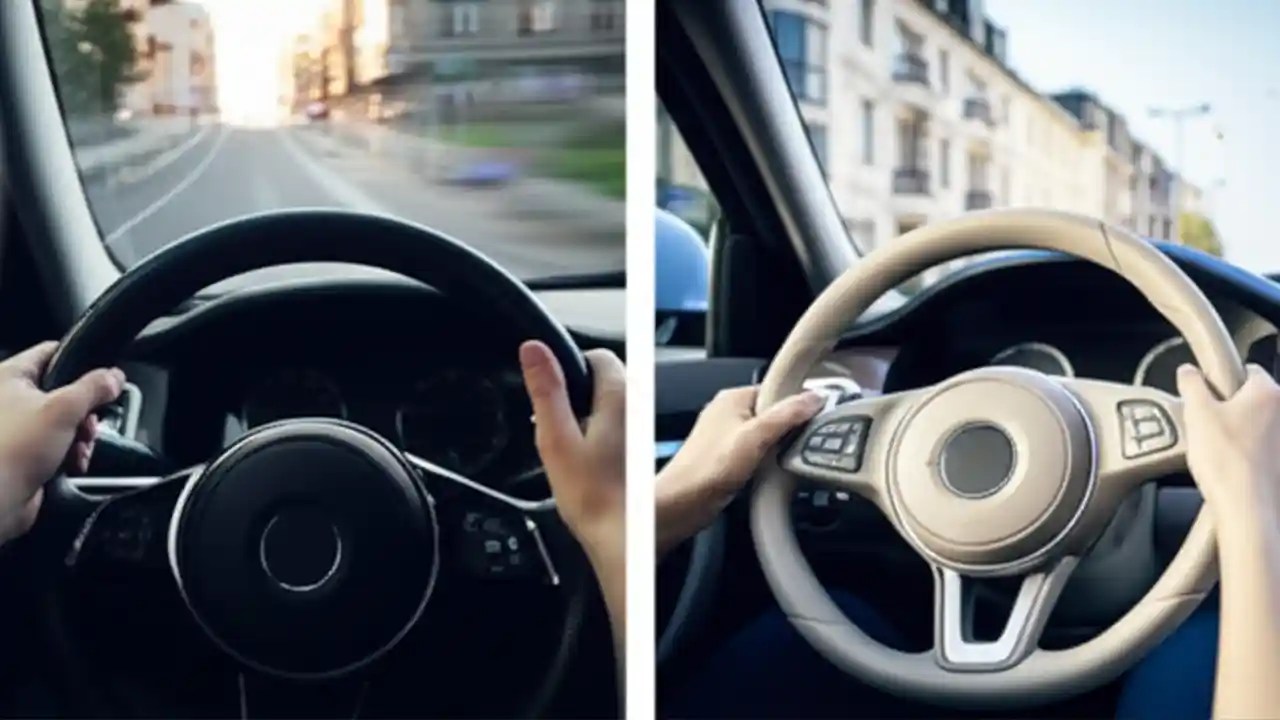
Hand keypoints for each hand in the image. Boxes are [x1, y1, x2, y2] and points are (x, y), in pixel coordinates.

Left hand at [0, 342, 125, 546]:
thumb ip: (94, 387)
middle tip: (89, 423)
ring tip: (80, 449)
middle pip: (64, 391)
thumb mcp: (64, 408)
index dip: (81, 361)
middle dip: (85, 412)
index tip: (103, 377)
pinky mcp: (24, 453)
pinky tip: (72, 463)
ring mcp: (17, 427)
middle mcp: (9, 398)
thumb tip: (114, 376)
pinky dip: (70, 454)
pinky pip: (58, 445)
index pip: (51, 352)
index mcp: (9, 376)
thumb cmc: (12, 448)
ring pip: (65, 421)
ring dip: (80, 436)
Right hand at [519, 341, 624, 573]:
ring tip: (567, 444)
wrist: (622, 538)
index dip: (569, 367)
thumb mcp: (556, 439)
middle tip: (555, 422)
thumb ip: (546, 390)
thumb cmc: (592, 497)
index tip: (551, 391)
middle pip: (604, 379)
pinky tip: (584, 460)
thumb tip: (534, 349)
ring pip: (609, 404)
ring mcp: (640, 431)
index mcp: (619, 397)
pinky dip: (597, 433)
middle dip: (576, 392)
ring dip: (586, 413)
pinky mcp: (639, 451)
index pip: (598, 356)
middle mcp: (637, 409)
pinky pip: (614, 427)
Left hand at [656, 386, 823, 558]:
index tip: (815, 416)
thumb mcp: (756, 436)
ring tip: (782, 460)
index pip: (776, 390)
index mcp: (733, 398)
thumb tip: (814, 398)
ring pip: (766, 436)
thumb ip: (787, 415)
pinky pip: (758, 454)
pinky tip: (770, 472)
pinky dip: (767, 462)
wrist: (683, 502)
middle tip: (800, 442)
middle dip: (788, 429)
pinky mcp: (728, 459)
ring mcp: (727, 437)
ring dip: (778, 448)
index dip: (796, 403)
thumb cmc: (708, 467)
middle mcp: (728, 413)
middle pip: (773, 414)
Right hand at [1177, 363, 1279, 527]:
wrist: (1247, 508)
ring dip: (1242, 431)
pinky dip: (1251, 452)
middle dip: (1232, 408)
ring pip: (1259, 424)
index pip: (1247, 370)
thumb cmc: (1226, 460)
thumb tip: (1188, 371)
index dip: (1222, 381)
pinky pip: (1265, 448)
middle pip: (1254, 399)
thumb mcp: (1196, 413)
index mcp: (1268, 392)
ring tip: (1220, 451)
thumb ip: (1191, 384)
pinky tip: (1234, 466)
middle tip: (1208, 426)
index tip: (1206, 397)